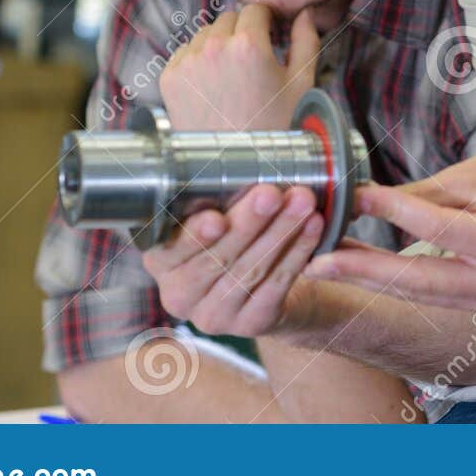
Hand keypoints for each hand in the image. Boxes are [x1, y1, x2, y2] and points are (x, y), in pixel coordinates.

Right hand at [142, 184, 323, 337]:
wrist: (261, 281)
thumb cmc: (232, 230)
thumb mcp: (212, 209)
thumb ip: (212, 190)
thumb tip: (234, 152)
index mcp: (161, 260)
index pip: (172, 249)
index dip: (193, 236)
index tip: (216, 218)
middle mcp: (179, 294)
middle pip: (216, 259)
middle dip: (248, 223)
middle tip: (272, 194)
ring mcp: (213, 315)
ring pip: (250, 271)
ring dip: (280, 233)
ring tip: (302, 201)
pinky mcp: (249, 324)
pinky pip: (276, 285)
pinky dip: (298, 252)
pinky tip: (313, 226)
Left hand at [159, 4, 318, 132]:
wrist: (232, 168)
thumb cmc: (273, 130)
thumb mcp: (301, 86)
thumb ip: (306, 42)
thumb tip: (305, 14)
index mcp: (249, 45)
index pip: (255, 9)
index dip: (267, 21)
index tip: (272, 35)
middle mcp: (213, 47)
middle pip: (228, 18)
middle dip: (243, 32)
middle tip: (253, 60)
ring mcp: (187, 62)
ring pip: (205, 34)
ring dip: (219, 44)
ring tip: (232, 75)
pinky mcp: (170, 78)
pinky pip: (185, 52)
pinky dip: (198, 60)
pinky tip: (213, 85)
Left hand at [303, 145, 475, 311]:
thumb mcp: (469, 175)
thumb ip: (416, 195)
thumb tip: (359, 199)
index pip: (439, 228)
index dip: (394, 213)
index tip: (354, 198)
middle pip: (422, 278)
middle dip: (364, 269)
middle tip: (317, 260)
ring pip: (421, 293)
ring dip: (370, 278)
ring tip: (325, 263)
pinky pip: (431, 295)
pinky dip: (394, 282)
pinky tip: (358, 268)